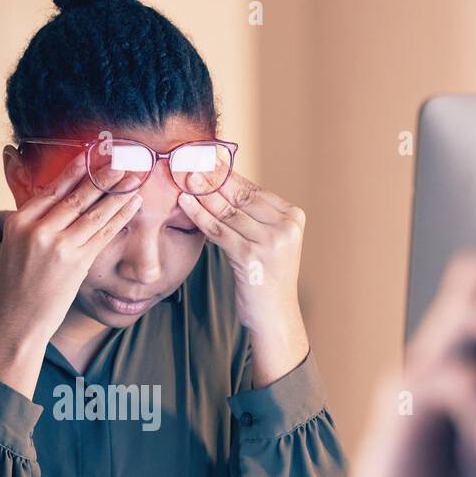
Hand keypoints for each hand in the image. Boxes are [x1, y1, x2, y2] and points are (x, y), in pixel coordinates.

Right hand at [0, 157, 143, 396]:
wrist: (15, 322)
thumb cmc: (16, 286)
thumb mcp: (16, 247)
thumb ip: (35, 223)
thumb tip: (62, 200)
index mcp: (19, 221)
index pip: (52, 188)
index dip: (76, 170)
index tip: (92, 154)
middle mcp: (38, 229)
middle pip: (77, 195)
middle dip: (103, 175)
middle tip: (123, 158)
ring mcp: (58, 246)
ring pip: (94, 212)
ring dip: (118, 192)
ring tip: (135, 177)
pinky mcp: (76, 263)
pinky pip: (104, 233)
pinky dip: (121, 216)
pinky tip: (133, 204)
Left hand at [178, 171, 309, 384]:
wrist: (275, 316)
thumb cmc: (266, 280)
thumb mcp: (269, 243)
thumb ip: (255, 218)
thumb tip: (224, 185)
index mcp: (293, 218)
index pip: (254, 190)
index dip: (227, 174)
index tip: (207, 159)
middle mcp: (285, 226)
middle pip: (241, 197)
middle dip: (212, 179)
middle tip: (190, 162)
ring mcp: (270, 241)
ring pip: (228, 211)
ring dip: (202, 194)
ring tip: (183, 178)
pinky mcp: (251, 256)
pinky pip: (219, 231)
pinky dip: (200, 216)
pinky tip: (184, 203)